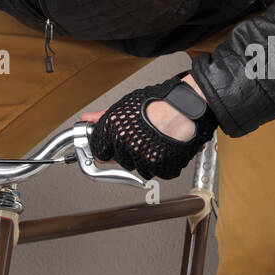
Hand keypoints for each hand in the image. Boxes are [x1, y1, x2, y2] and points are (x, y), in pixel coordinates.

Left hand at [81, 73, 217, 180]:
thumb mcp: (126, 105)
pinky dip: (158, 162)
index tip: (110, 146)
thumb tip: (88, 119)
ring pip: (137, 167)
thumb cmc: (159, 102)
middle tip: (138, 137)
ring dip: (143, 157)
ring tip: (152, 139)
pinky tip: (162, 147)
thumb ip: (103, 116)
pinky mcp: (160, 168)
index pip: (99, 151)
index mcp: (113, 130)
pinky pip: (155, 171)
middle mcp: (126, 146)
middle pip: (119, 160)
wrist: (186, 106)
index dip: (106, 148)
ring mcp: (143, 158)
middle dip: (126, 151)